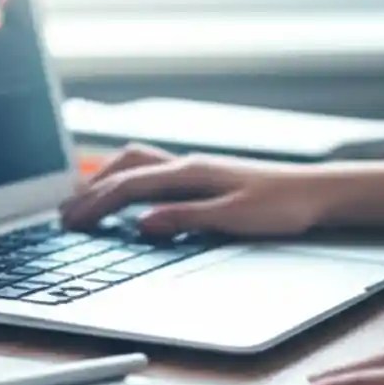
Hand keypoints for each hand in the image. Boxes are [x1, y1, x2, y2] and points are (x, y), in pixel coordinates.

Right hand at [60, 143, 331, 235]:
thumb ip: (186, 218)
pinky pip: (153, 169)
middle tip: (64, 214)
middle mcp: (188, 164)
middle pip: (124, 168)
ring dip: (106, 177)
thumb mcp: (234, 219)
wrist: (319, 192)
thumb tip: (142, 222)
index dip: (95, 204)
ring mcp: (196, 167)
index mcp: (191, 173)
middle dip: (90, 190)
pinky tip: (129, 193)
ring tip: (85, 199)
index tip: (69, 222)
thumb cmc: (283, 206)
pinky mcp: (205, 175)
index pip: (129, 186)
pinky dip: (129, 177)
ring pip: (137, 162)